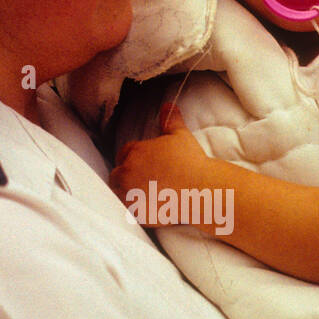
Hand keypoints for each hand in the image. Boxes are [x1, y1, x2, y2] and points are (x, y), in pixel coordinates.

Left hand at [109, 103, 215, 224]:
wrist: (201, 190)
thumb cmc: (192, 162)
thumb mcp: (180, 136)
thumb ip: (170, 120)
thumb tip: (167, 105)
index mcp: (134, 152)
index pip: (124, 153)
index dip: (134, 158)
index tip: (145, 164)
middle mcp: (127, 173)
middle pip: (117, 174)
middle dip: (127, 176)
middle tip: (145, 180)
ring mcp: (130, 195)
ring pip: (119, 193)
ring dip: (127, 193)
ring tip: (144, 194)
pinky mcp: (136, 213)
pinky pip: (128, 211)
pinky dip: (135, 209)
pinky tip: (148, 207)